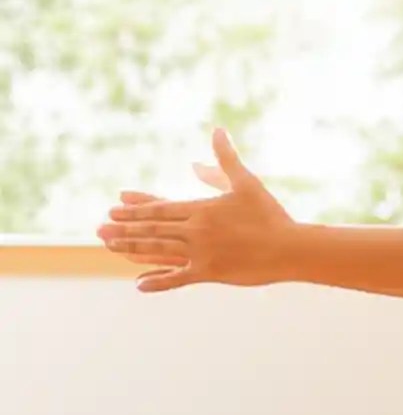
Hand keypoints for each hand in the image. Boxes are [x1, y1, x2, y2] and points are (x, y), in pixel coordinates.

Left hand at [99, 127, 297, 292]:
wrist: (291, 248)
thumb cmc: (270, 214)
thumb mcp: (246, 183)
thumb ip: (225, 159)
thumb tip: (217, 130)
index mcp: (202, 209)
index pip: (161, 208)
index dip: (136, 209)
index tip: (114, 209)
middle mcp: (196, 231)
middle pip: (153, 229)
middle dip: (124, 229)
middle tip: (99, 229)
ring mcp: (202, 254)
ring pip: (159, 250)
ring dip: (132, 249)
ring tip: (110, 248)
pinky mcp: (210, 273)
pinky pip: (178, 278)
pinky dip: (158, 280)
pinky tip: (139, 284)